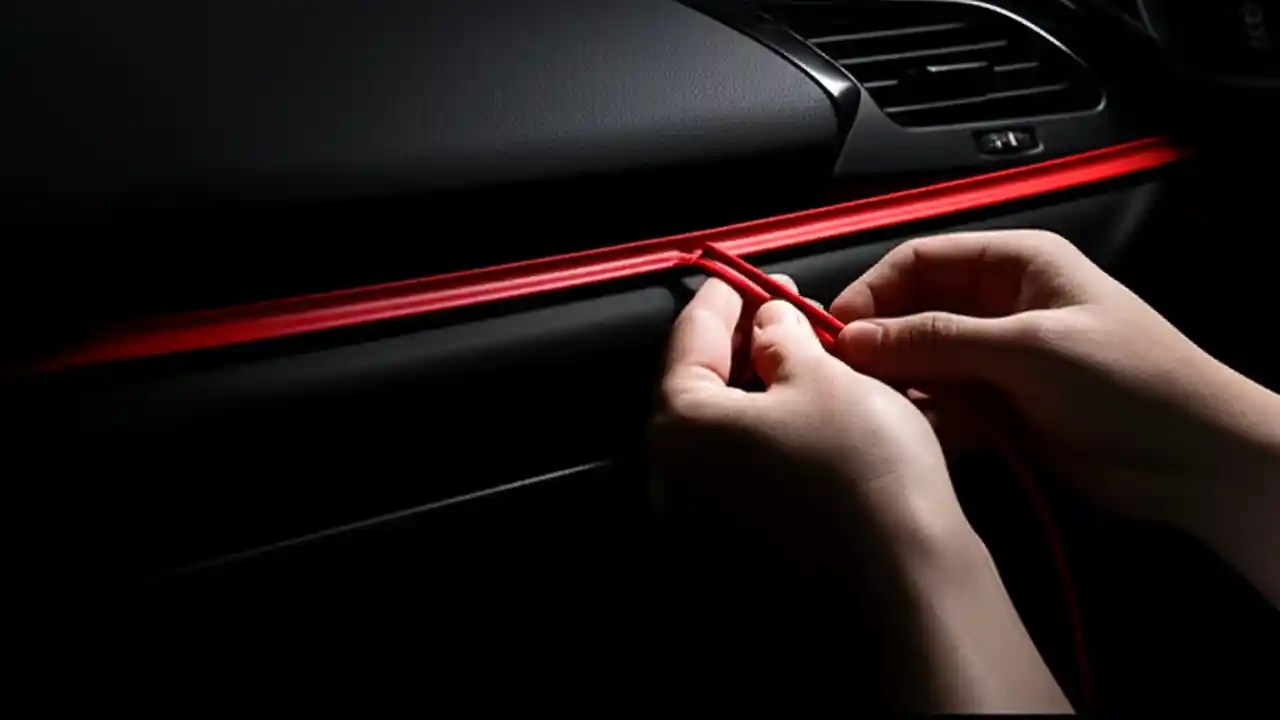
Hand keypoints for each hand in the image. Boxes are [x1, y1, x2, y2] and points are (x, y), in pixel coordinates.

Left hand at [652, 276, 967, 561]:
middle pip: (700, 382)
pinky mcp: (743, 535)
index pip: (690, 336)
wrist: (906, 576)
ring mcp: (707, 511)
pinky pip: (745, 460)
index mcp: (679, 422)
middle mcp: (676, 471)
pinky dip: (769, 426)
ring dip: (759, 383)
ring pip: (725, 424)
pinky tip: (810, 407)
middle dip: (742, 340)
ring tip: (806, 352)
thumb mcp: (822, 375)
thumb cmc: (860, 463)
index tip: (750, 274)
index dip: (725, 296)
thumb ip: (782, 336)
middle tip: (784, 309)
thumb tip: (769, 320)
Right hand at [830, 229, 1279, 601]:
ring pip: (921, 360)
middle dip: (878, 340)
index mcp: (1015, 264)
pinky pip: (941, 402)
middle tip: (842, 377)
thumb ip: (937, 339)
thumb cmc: (1126, 381)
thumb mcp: (1028, 347)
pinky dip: (922, 415)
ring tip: (872, 409)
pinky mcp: (998, 405)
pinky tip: (909, 432)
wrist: (1192, 459)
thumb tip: (854, 338)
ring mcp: (997, 357)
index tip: (836, 333)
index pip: (920, 259)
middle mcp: (999, 304)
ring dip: (896, 382)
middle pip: (914, 310)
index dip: (872, 290)